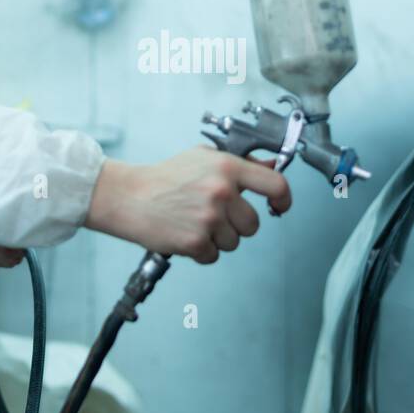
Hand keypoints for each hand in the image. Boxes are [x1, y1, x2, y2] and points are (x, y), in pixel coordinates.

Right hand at [84, 148, 291, 263]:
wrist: (129, 196)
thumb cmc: (165, 176)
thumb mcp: (203, 157)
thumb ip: (239, 162)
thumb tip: (272, 165)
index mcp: (227, 167)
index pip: (276, 184)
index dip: (284, 199)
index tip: (279, 206)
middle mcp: (222, 191)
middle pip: (253, 224)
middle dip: (237, 224)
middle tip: (213, 215)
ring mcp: (210, 218)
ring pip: (234, 242)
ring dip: (217, 238)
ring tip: (193, 221)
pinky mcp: (196, 242)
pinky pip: (214, 255)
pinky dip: (201, 250)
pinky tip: (184, 233)